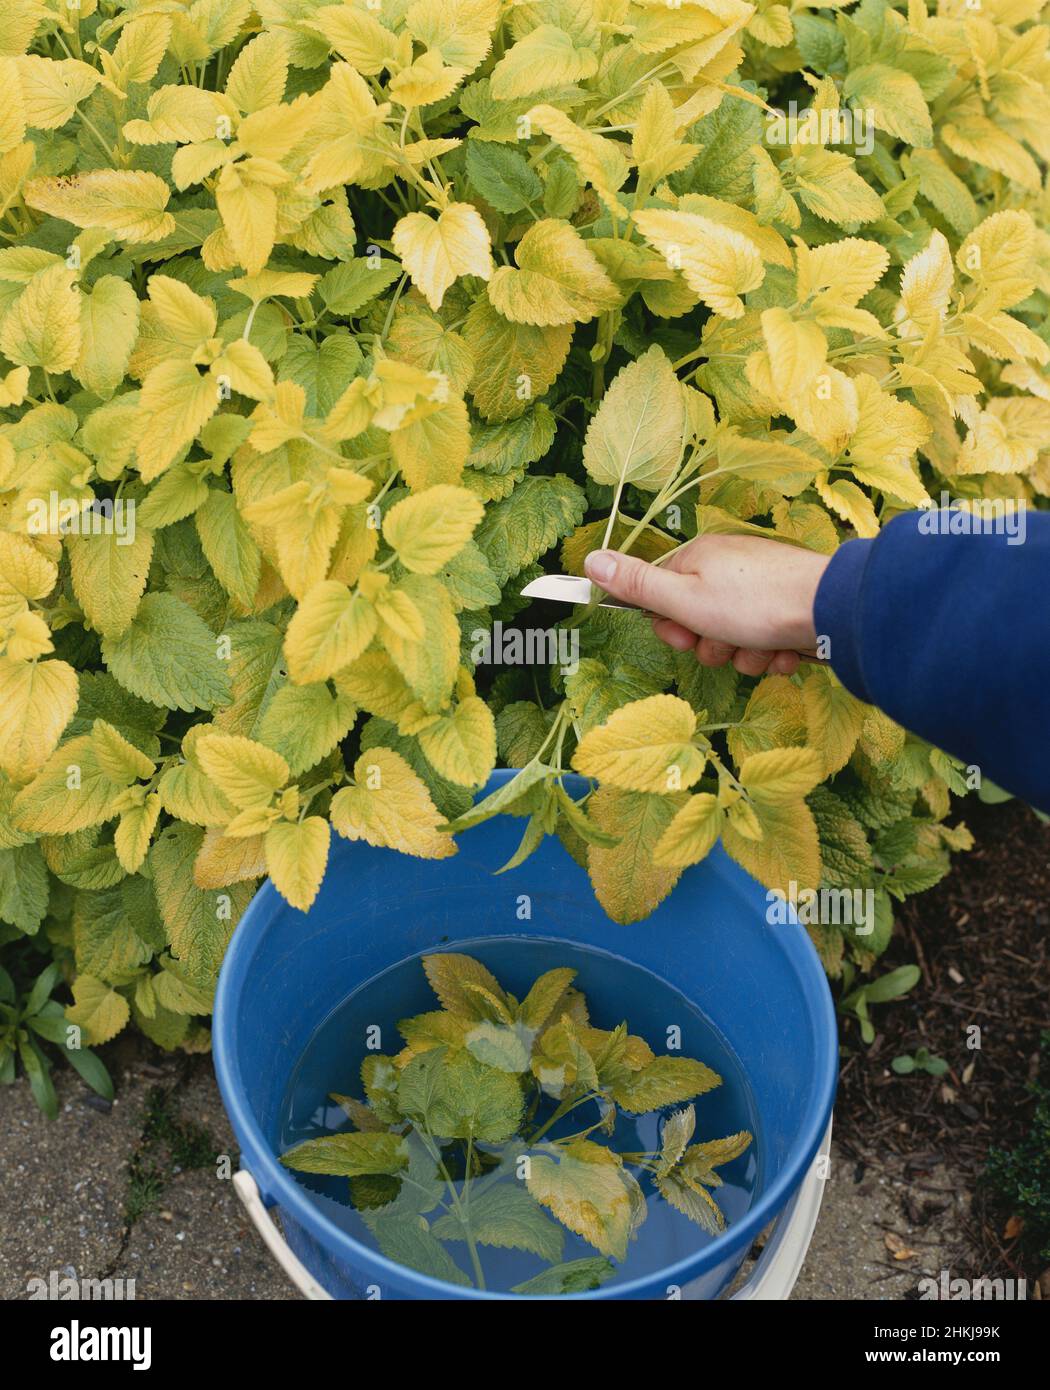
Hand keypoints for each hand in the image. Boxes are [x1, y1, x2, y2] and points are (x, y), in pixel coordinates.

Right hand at [584, 535, 831, 676]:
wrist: (832, 610)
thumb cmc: (754, 604)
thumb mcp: (684, 598)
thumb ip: (637, 585)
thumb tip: (590, 560)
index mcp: (700, 559)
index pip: (662, 596)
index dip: (671, 625)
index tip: (685, 634)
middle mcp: (730, 568)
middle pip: (699, 621)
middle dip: (713, 644)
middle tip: (728, 642)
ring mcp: (762, 589)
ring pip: (734, 639)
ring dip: (746, 655)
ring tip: (764, 648)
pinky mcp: (789, 610)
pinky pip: (766, 642)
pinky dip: (773, 654)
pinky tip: (787, 652)